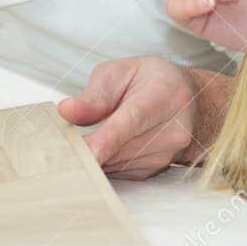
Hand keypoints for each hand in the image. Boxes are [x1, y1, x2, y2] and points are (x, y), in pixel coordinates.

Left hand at [58, 57, 199, 180]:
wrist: (187, 100)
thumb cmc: (148, 81)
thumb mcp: (118, 73)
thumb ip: (93, 95)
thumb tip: (67, 111)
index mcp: (165, 95)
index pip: (133, 121)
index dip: (108, 139)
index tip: (86, 153)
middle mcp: (173, 129)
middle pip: (122, 148)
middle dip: (88, 149)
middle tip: (60, 144)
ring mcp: (167, 154)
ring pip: (118, 163)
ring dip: (95, 156)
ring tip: (82, 139)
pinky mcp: (155, 170)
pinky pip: (120, 172)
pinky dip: (105, 162)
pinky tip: (101, 147)